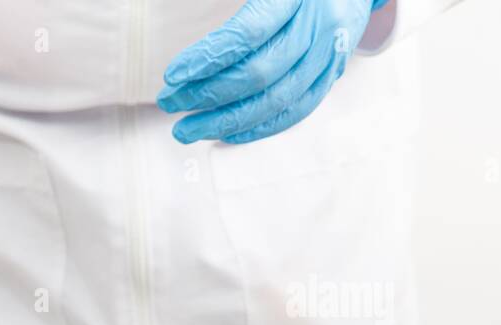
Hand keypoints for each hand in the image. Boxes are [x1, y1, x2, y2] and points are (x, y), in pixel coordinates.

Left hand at [157, 0, 389, 144]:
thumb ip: (237, 13)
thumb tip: (194, 53)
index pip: (248, 33)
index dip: (208, 57)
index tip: (171, 75)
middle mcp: (318, 25)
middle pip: (258, 73)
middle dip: (206, 94)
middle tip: (168, 102)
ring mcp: (329, 54)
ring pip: (275, 100)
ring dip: (224, 121)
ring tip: (186, 129)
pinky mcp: (332, 75)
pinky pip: (295, 111)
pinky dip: (257, 128)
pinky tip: (223, 134)